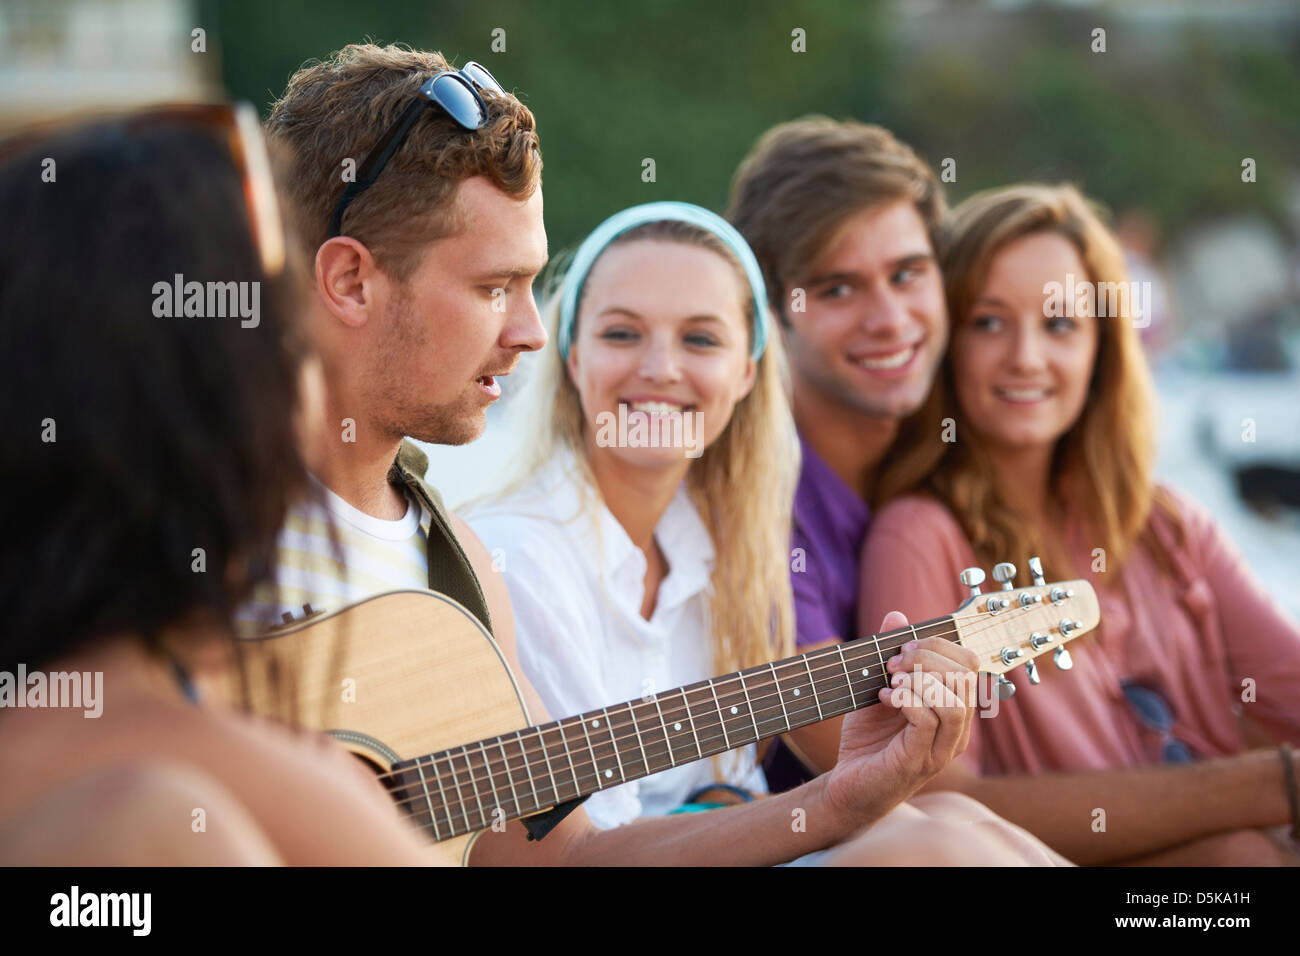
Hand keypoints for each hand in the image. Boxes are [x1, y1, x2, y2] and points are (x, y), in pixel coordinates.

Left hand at [821, 611, 979, 829]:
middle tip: (892, 663)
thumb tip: (896, 616)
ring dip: (920, 682)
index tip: (901, 647)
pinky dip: (906, 701)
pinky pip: (929, 722)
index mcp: (953, 707)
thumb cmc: (867, 739)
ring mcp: (941, 748)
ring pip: (954, 702)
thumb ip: (889, 654)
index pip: (969, 664)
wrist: (846, 784)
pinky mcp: (919, 762)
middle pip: (965, 677)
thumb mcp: (876, 688)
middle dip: (927, 659)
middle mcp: (956, 729)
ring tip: (891, 681)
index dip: (937, 645)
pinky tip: (884, 699)